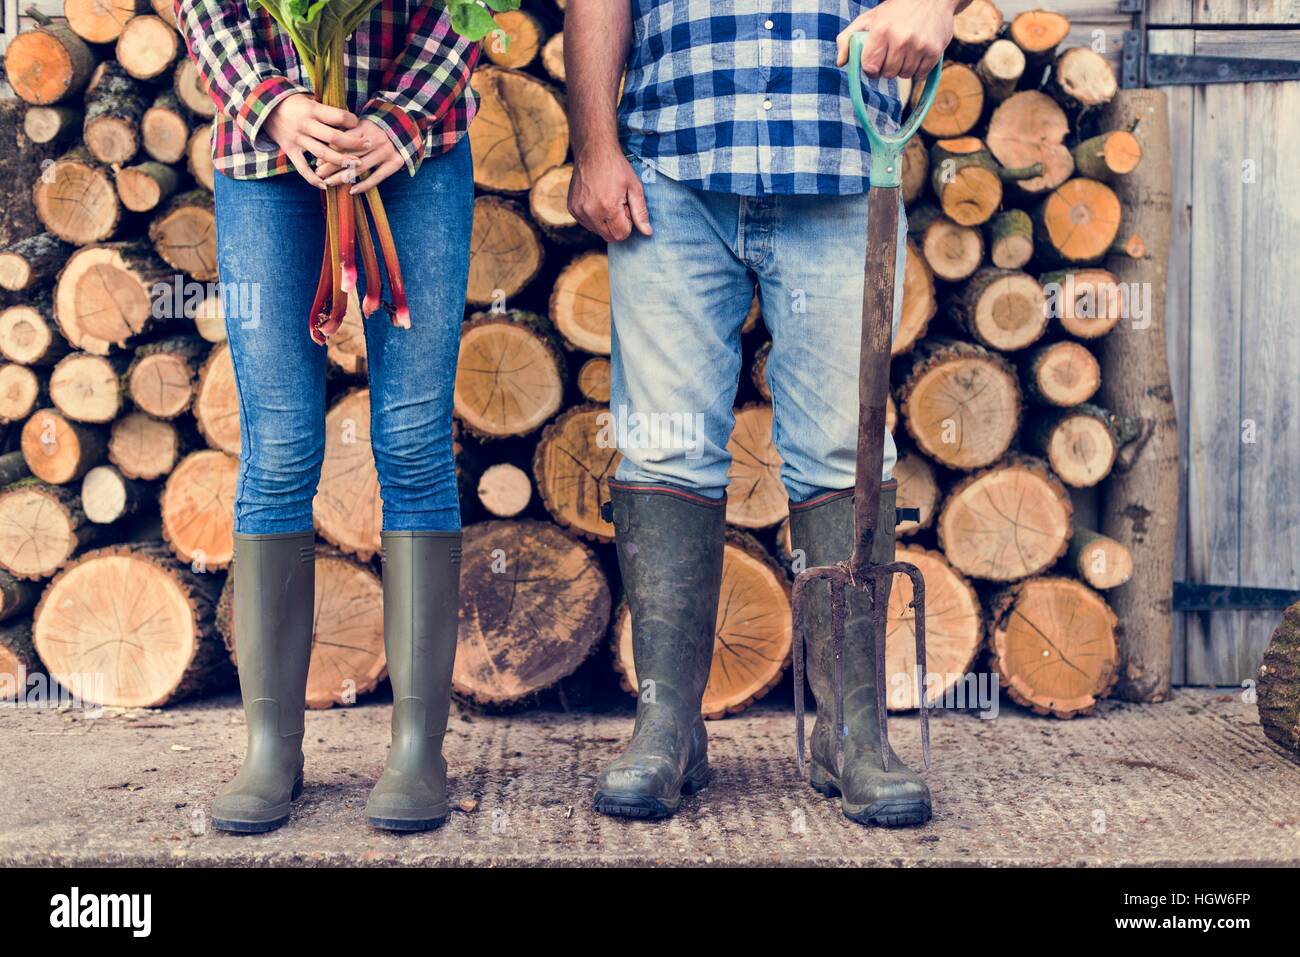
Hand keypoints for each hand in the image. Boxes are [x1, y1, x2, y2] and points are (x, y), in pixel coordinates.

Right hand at [262, 93, 364, 187]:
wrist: (263, 107)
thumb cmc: (294, 103)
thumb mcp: (309, 100)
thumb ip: (327, 110)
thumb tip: (351, 119)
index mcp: (312, 109)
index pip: (337, 116)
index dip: (351, 120)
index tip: (359, 123)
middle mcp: (305, 125)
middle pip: (334, 137)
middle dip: (354, 143)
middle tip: (368, 145)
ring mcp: (297, 139)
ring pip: (322, 154)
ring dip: (341, 162)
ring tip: (356, 166)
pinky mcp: (290, 151)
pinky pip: (302, 169)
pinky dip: (313, 179)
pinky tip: (326, 185)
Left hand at [314, 121, 407, 193]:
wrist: (405, 128)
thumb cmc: (377, 128)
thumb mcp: (362, 124)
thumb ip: (346, 133)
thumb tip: (325, 149)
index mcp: (365, 126)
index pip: (343, 141)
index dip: (329, 152)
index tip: (317, 161)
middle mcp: (376, 139)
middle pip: (350, 155)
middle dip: (332, 166)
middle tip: (319, 174)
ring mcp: (386, 152)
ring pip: (360, 167)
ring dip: (343, 177)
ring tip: (329, 182)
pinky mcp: (395, 163)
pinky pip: (377, 177)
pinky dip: (364, 185)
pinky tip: (351, 191)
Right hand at [568, 142, 651, 242]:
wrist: (593, 150)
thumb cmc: (617, 167)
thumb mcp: (634, 187)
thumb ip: (641, 212)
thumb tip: (648, 233)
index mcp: (608, 208)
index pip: (621, 235)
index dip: (627, 223)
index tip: (626, 206)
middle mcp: (590, 212)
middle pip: (609, 237)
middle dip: (617, 225)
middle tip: (618, 204)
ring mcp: (579, 211)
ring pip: (597, 231)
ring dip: (605, 222)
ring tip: (607, 199)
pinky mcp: (572, 208)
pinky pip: (586, 223)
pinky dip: (594, 217)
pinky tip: (596, 199)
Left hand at [836, 0, 956, 79]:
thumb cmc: (894, 11)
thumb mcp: (868, 19)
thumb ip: (848, 38)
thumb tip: (841, 62)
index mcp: (881, 30)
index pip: (870, 67)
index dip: (870, 68)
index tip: (874, 61)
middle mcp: (901, 38)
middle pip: (888, 74)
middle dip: (887, 68)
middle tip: (891, 54)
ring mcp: (919, 45)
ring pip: (905, 75)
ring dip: (902, 69)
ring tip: (904, 52)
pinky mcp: (934, 51)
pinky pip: (920, 74)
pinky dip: (917, 69)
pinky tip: (916, 54)